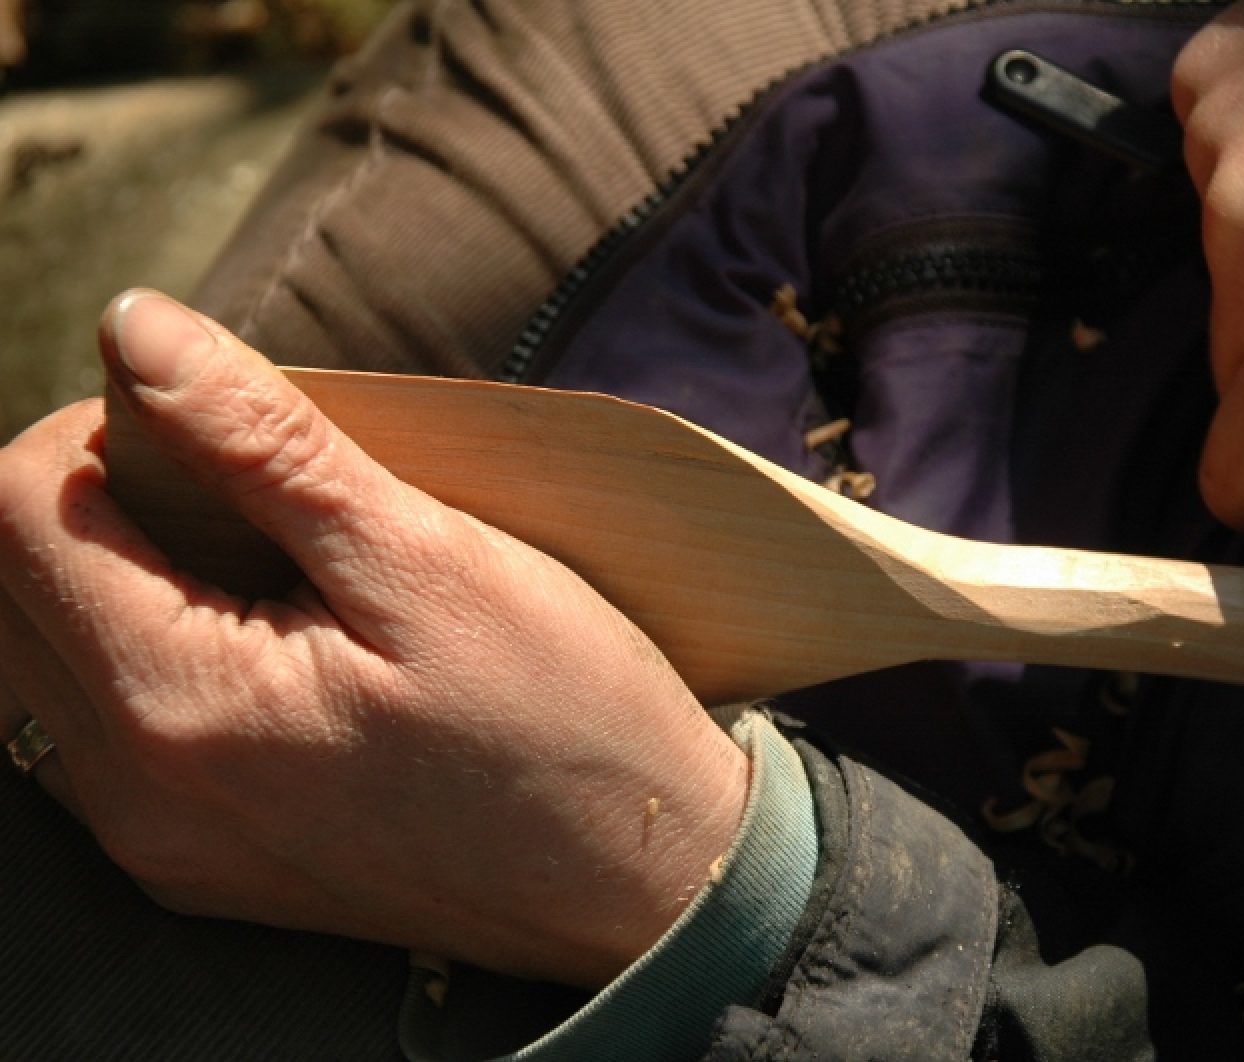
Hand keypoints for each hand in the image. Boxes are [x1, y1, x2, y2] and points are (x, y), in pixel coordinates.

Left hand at [0, 291, 748, 988]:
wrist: (642, 884)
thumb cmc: (563, 719)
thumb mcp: (431, 561)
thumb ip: (267, 446)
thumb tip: (135, 329)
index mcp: (179, 706)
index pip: (16, 512)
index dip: (95, 430)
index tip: (220, 431)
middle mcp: (132, 793)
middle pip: (6, 587)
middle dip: (91, 500)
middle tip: (239, 488)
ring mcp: (160, 841)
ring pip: (39, 658)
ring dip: (110, 576)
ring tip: (253, 563)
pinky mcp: (198, 862)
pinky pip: (98, 731)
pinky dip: (144, 651)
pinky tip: (257, 641)